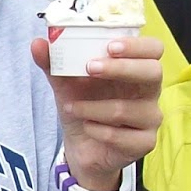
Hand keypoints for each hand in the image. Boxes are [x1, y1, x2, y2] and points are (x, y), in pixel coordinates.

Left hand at [32, 34, 163, 188]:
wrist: (82, 146)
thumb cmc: (84, 106)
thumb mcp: (66, 83)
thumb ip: (53, 63)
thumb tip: (37, 43)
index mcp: (136, 68)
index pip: (153, 48)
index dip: (137, 45)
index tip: (110, 46)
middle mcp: (149, 91)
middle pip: (153, 72)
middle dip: (121, 68)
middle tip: (91, 68)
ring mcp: (150, 117)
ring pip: (126, 108)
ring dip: (92, 107)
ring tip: (72, 107)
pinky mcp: (144, 142)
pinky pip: (120, 136)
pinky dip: (96, 130)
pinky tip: (86, 127)